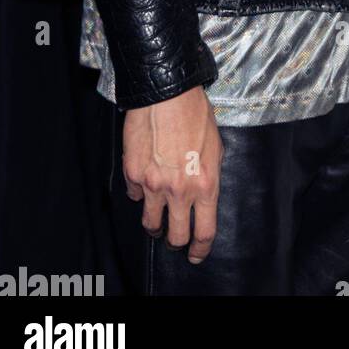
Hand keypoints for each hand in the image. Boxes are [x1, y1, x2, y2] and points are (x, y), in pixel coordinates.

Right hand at [122, 85, 222, 263]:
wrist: (167, 94)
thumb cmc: (196, 114)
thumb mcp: (216, 146)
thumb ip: (208, 174)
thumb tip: (202, 190)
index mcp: (205, 184)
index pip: (205, 231)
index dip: (200, 249)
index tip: (196, 254)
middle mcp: (179, 191)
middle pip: (176, 236)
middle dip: (177, 241)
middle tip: (176, 239)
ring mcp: (153, 185)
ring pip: (151, 223)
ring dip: (155, 224)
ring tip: (158, 220)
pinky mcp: (133, 174)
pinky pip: (135, 194)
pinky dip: (140, 193)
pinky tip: (145, 183)